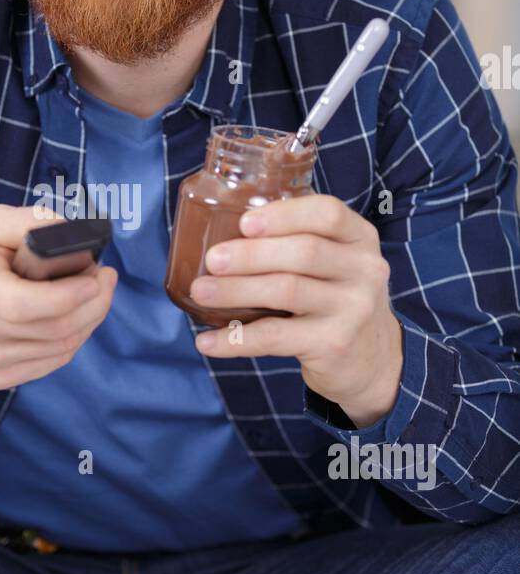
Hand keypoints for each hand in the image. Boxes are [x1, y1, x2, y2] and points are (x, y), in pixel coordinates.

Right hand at [0, 204, 116, 389]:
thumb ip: (31, 222)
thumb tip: (76, 232)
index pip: (25, 304)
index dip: (70, 294)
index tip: (96, 275)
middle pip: (53, 329)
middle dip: (94, 303)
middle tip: (105, 278)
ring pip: (60, 348)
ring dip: (90, 321)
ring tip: (93, 294)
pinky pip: (52, 362)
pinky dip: (73, 339)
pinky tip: (76, 317)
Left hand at [189, 194, 402, 427]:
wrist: (373, 360)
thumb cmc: (335, 299)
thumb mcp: (334, 263)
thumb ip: (298, 241)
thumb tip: (220, 229)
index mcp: (360, 239)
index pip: (328, 213)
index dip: (284, 215)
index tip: (245, 222)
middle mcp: (365, 270)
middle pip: (303, 252)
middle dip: (250, 254)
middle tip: (211, 260)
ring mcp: (353, 309)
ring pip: (286, 291)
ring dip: (236, 291)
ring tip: (200, 292)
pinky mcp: (334, 344)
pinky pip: (276, 337)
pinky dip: (236, 339)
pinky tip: (207, 341)